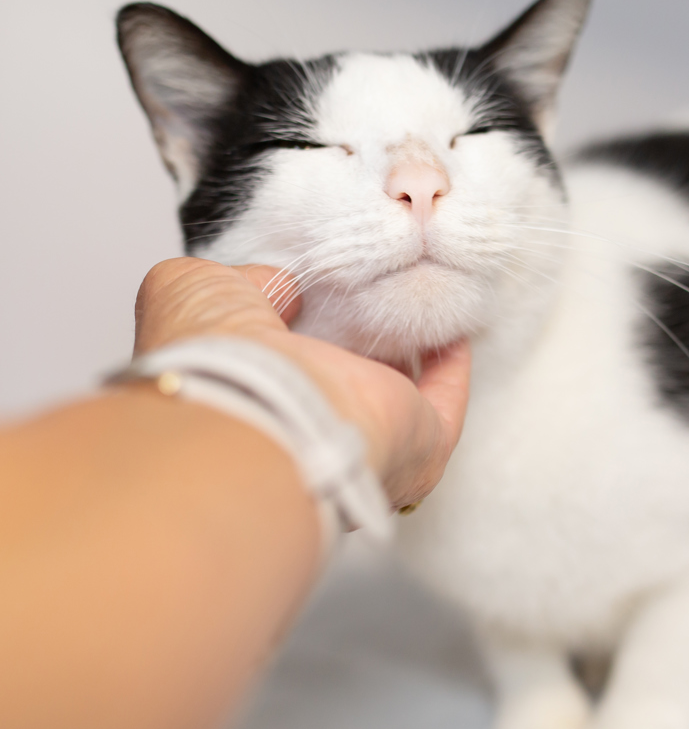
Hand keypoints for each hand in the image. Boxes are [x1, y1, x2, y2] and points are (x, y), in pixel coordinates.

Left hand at [133, 257, 470, 507]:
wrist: (257, 411)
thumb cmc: (215, 360)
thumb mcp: (196, 290)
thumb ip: (238, 279)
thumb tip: (278, 283)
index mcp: (258, 404)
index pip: (290, 367)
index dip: (307, 325)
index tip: (326, 286)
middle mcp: (312, 430)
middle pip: (349, 380)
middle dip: (367, 334)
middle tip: (383, 285)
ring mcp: (367, 445)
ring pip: (401, 393)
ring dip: (414, 348)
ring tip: (423, 296)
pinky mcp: (419, 448)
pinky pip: (445, 404)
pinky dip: (451, 367)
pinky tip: (452, 329)